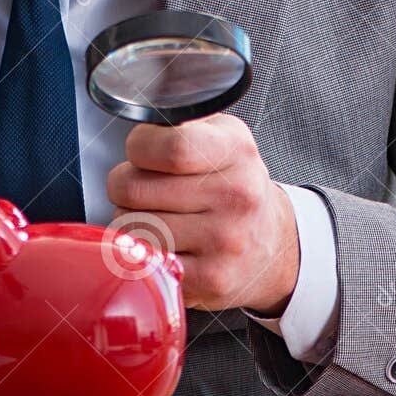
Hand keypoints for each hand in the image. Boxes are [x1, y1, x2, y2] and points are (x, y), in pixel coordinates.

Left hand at [107, 114, 299, 314]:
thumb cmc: (233, 185)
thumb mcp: (222, 138)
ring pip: (131, 227)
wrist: (272, 245)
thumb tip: (135, 115)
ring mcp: (224, 242)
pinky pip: (144, 262)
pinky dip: (142, 254)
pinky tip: (163, 244)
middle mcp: (235, 197)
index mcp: (235, 152)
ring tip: (154, 216)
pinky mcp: (210, 280)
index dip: (139, 147)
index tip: (140, 151)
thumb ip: (181, 124)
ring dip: (129, 221)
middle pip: (134, 188)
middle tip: (142, 188)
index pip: (170, 147)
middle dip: (123, 185)